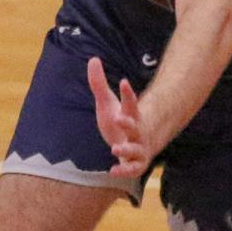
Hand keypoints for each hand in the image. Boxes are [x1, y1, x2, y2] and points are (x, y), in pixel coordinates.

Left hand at [86, 56, 152, 178]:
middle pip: (135, 126)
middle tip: (119, 118)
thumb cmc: (118, 122)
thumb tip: (93, 59)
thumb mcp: (106, 103)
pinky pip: (133, 168)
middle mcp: (137, 132)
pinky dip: (125, 170)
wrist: (132, 147)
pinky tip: (112, 171)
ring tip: (115, 149)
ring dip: (127, 150)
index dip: (127, 93)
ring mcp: (138, 148)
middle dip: (129, 123)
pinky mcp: (136, 163)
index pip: (131, 103)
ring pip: (136, 149)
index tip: (123, 82)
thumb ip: (99, 84)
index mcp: (130, 115)